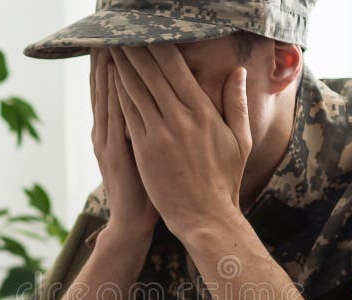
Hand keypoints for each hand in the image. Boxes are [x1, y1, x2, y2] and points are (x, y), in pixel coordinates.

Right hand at [90, 48, 159, 240]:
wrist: (133, 221)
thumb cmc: (148, 188)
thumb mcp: (145, 152)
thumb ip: (145, 124)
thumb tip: (157, 98)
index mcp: (116, 127)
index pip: (117, 84)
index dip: (118, 58)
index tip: (124, 34)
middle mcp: (107, 128)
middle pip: (107, 81)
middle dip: (110, 52)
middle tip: (111, 26)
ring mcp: (107, 138)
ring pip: (107, 93)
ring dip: (108, 65)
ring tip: (109, 37)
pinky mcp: (113, 150)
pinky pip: (115, 114)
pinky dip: (115, 92)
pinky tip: (117, 72)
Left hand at [109, 44, 252, 238]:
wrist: (206, 217)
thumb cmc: (225, 181)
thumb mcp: (240, 140)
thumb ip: (236, 104)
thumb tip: (238, 72)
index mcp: (204, 112)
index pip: (176, 68)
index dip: (158, 46)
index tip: (147, 30)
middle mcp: (180, 118)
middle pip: (152, 73)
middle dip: (135, 49)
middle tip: (120, 30)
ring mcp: (160, 134)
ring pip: (135, 90)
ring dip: (122, 65)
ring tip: (110, 46)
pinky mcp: (145, 150)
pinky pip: (129, 114)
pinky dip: (118, 93)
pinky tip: (110, 79)